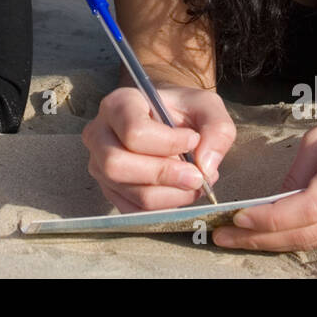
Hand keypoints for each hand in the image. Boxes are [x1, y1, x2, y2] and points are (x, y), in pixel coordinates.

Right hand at [82, 84, 234, 211]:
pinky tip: (179, 191)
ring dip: (171, 194)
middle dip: (165, 175)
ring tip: (194, 182)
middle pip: (118, 165)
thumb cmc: (182, 111)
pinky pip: (135, 211)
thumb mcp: (206, 107)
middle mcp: (99, 134)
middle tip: (196, 175)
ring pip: (131, 193)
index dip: (169, 143)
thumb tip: (205, 166)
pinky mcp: (110, 191)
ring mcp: (99, 165)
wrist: (168, 120)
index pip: (133, 132)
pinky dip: (164, 206)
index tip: (193, 140)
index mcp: (118, 104)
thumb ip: (216, 129)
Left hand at [213, 93, 316, 251]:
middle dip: (261, 238)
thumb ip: (298, 170)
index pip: (309, 206)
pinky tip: (270, 234)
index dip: (270, 218)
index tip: (237, 218)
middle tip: (222, 236)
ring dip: (274, 242)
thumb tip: (269, 204)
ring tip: (236, 237)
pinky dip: (298, 238)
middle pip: (310, 232)